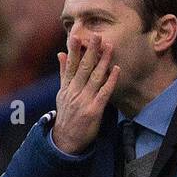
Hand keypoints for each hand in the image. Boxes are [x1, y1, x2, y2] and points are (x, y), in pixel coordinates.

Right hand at [52, 34, 119, 154]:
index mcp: (67, 87)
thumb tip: (61, 54)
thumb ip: (63, 73)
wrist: (66, 141)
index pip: (70, 65)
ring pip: (94, 77)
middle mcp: (74, 92)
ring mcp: (84, 101)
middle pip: (83, 68)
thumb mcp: (61, 93)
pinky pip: (104, 93)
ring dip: (103, 62)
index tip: (76, 36)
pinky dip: (110, 80)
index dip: (74, 51)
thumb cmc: (66, 115)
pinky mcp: (94, 111)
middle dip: (90, 51)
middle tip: (97, 36)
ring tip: (109, 47)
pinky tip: (116, 69)